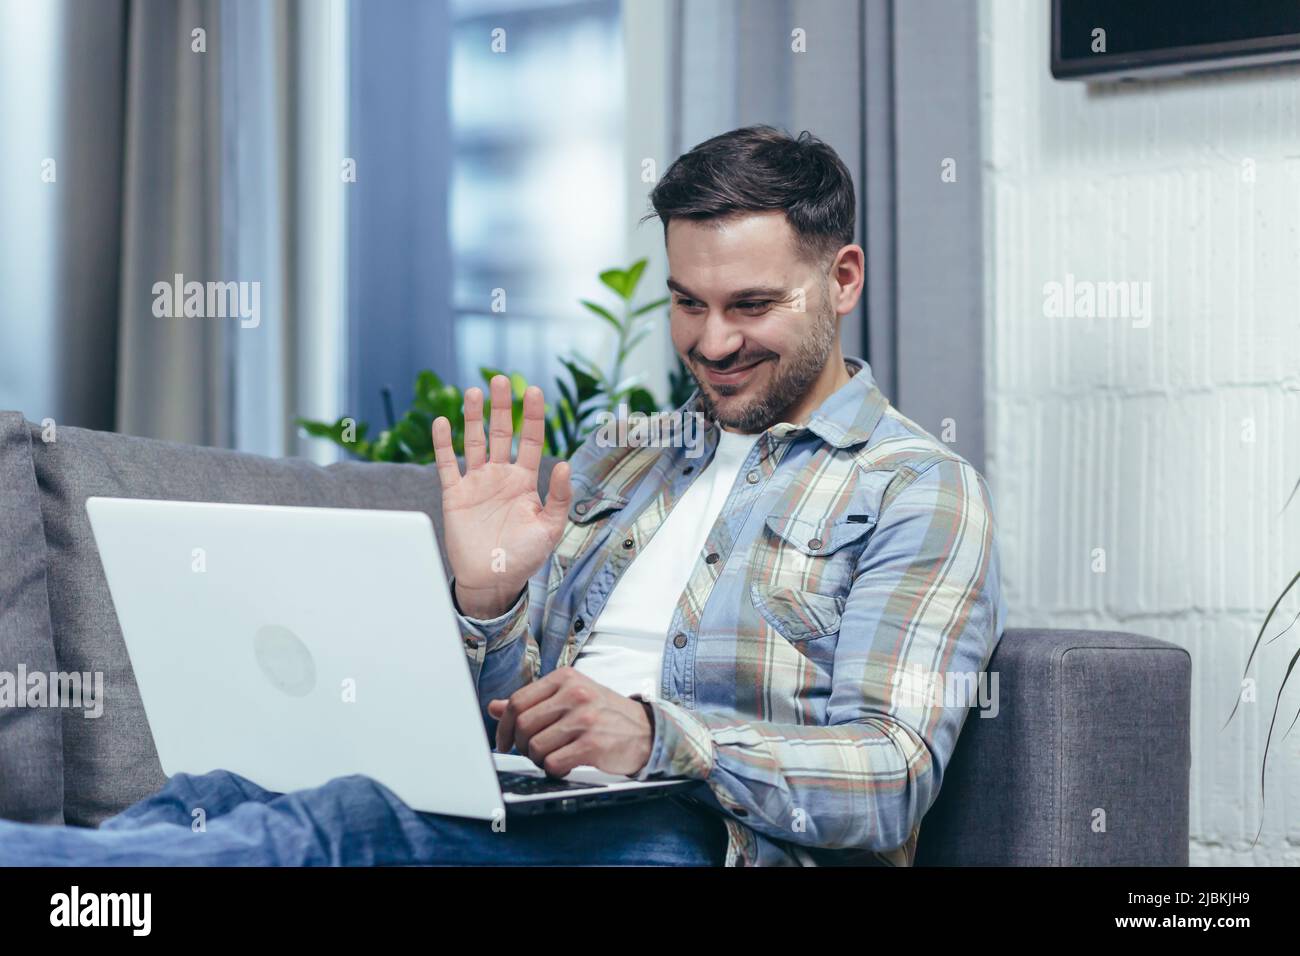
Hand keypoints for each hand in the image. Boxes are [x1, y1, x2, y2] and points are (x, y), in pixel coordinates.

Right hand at [432, 375, 571, 618]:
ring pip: (474, 442)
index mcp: (525, 481)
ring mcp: (477, 483)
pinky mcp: (455, 494)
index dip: (532, 416)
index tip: (534, 391)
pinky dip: (443, 443)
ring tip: (475, 392)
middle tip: (501, 380)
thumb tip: (564, 464)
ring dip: (473, 418)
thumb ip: (559, 497)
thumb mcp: (550, 528)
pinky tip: (442, 422)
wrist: (492, 581)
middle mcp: (500, 476)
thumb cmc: (524, 557)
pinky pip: (447, 464)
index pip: (531, 440)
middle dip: (502, 407)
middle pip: (501, 433)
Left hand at [488, 670, 653, 777]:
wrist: (647, 731)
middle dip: (520, 744)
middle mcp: (574, 694)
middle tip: (530, 752)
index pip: (518, 700)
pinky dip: (553, 769)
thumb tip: (494, 708)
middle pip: (522, 724)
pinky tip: (565, 765)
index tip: (505, 741)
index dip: (504, 725)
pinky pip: (552, 763)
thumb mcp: (571, 697)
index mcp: (565, 678)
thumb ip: (534, 701)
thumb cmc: (606, 713)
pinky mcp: (592, 744)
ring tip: (552, 757)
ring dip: (537, 759)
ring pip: (535, 746)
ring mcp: (584, 718)